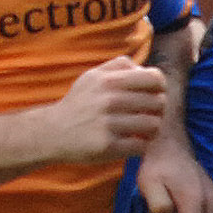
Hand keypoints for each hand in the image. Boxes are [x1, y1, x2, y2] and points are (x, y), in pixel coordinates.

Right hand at [43, 57, 167, 163]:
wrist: (52, 132)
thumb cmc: (79, 103)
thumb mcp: (92, 76)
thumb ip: (119, 66)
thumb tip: (145, 69)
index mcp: (109, 81)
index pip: (154, 79)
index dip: (160, 87)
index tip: (153, 94)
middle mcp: (109, 100)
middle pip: (157, 102)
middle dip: (157, 110)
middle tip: (148, 114)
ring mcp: (109, 124)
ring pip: (153, 125)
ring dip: (151, 129)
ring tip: (142, 130)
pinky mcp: (108, 146)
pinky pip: (141, 146)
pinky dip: (140, 145)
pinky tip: (132, 142)